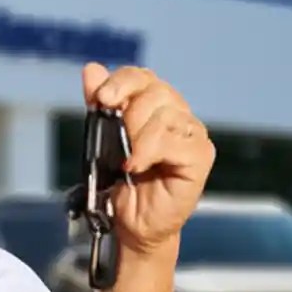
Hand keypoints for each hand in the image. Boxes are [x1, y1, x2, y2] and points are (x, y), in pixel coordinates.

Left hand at [82, 63, 215, 257]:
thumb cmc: (121, 183)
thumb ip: (100, 105)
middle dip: (127, 112)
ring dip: (136, 136)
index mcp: (156, 105)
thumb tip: (91, 68)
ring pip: (165, 114)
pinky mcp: (200, 156)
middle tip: (116, 140)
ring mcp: (192, 134)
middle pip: (156, 90)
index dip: (121, 82)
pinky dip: (148, 152)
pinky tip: (136, 167)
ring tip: (126, 161)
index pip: (142, 76)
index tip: (101, 99)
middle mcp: (178, 114)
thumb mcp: (102, 139)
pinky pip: (173, 141)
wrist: (134, 222)